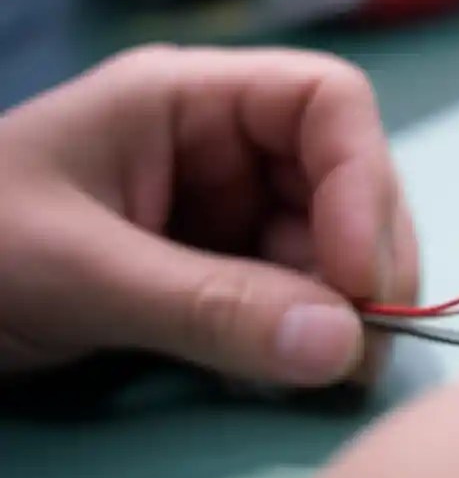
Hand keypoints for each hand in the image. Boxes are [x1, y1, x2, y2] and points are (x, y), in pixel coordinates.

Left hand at [0, 45, 418, 384]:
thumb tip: (342, 349)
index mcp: (187, 102)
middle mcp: (223, 150)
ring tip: (327, 375)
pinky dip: (308, 339)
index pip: (325, 104)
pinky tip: (290, 375)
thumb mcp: (75, 272)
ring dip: (345, 311)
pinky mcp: (217, 276)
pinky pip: (295, 299)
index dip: (363, 182)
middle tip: (360, 352)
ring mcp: (224, 215)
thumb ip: (207, 307)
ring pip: (331, 249)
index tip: (357, 278)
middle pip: (346, 183)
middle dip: (364, 263)